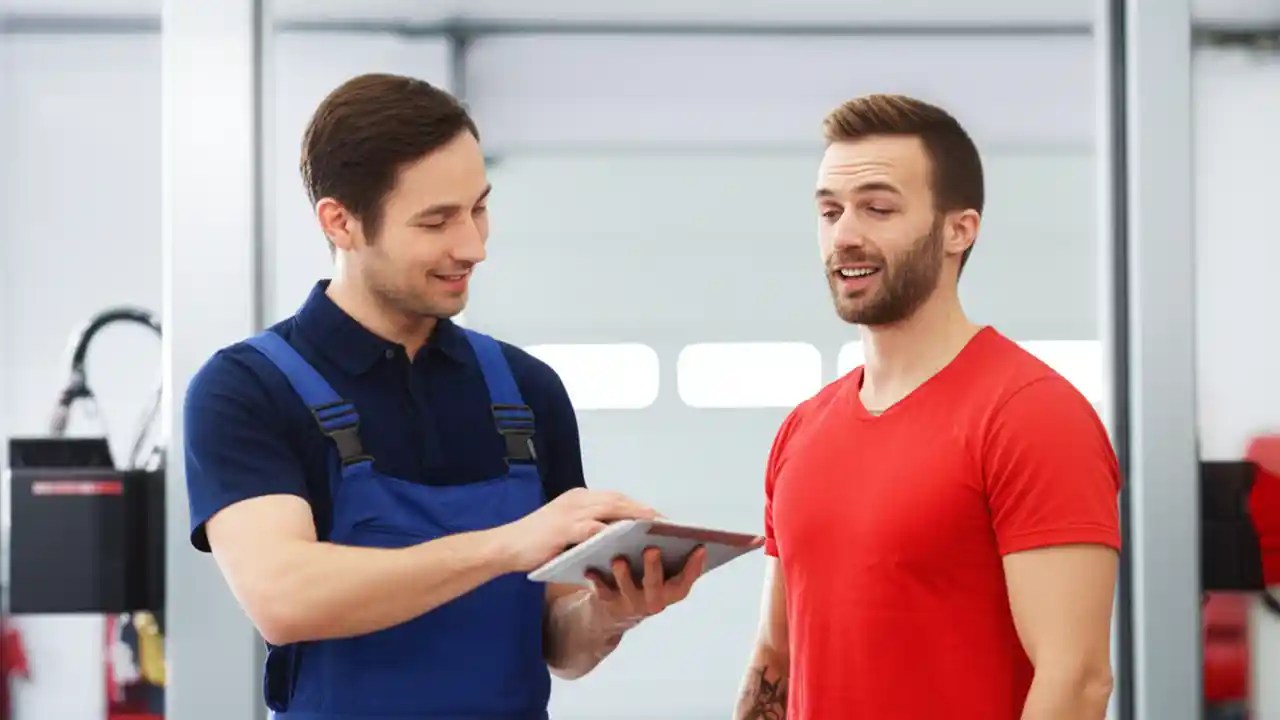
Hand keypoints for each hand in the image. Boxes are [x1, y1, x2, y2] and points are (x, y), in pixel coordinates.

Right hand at [498, 488, 657, 571]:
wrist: (504, 546)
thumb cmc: (536, 542)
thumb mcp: (567, 532)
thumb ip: (589, 530)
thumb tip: (617, 540)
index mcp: (579, 498)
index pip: (616, 498)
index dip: (639, 507)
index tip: (659, 517)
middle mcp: (577, 499)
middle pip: (619, 500)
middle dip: (644, 510)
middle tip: (667, 522)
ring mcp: (571, 511)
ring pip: (611, 508)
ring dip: (636, 517)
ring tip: (656, 528)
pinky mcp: (564, 527)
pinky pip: (594, 527)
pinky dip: (613, 532)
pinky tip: (629, 541)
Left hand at [585, 546, 706, 624]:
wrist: (615, 609)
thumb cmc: (643, 578)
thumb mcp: (660, 570)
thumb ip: (665, 552)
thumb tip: (664, 524)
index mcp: (670, 589)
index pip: (686, 579)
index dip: (695, 566)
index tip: (700, 547)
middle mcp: (654, 599)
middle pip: (655, 584)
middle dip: (654, 567)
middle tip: (652, 549)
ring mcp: (631, 603)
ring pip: (628, 589)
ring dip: (624, 575)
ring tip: (618, 559)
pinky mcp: (609, 604)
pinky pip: (602, 593)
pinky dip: (597, 581)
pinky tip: (591, 569)